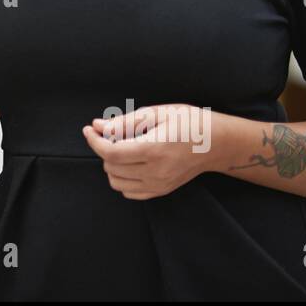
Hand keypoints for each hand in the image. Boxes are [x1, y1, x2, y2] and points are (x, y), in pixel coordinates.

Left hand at [82, 104, 214, 199]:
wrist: (217, 143)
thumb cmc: (188, 121)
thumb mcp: (157, 113)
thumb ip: (125, 122)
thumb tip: (98, 126)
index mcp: (154, 149)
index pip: (110, 153)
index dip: (94, 141)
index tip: (88, 129)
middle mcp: (156, 172)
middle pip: (111, 167)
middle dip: (103, 149)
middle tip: (110, 133)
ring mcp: (159, 185)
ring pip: (116, 182)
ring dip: (111, 165)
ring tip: (121, 147)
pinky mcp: (162, 191)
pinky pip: (129, 192)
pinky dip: (122, 178)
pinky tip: (129, 162)